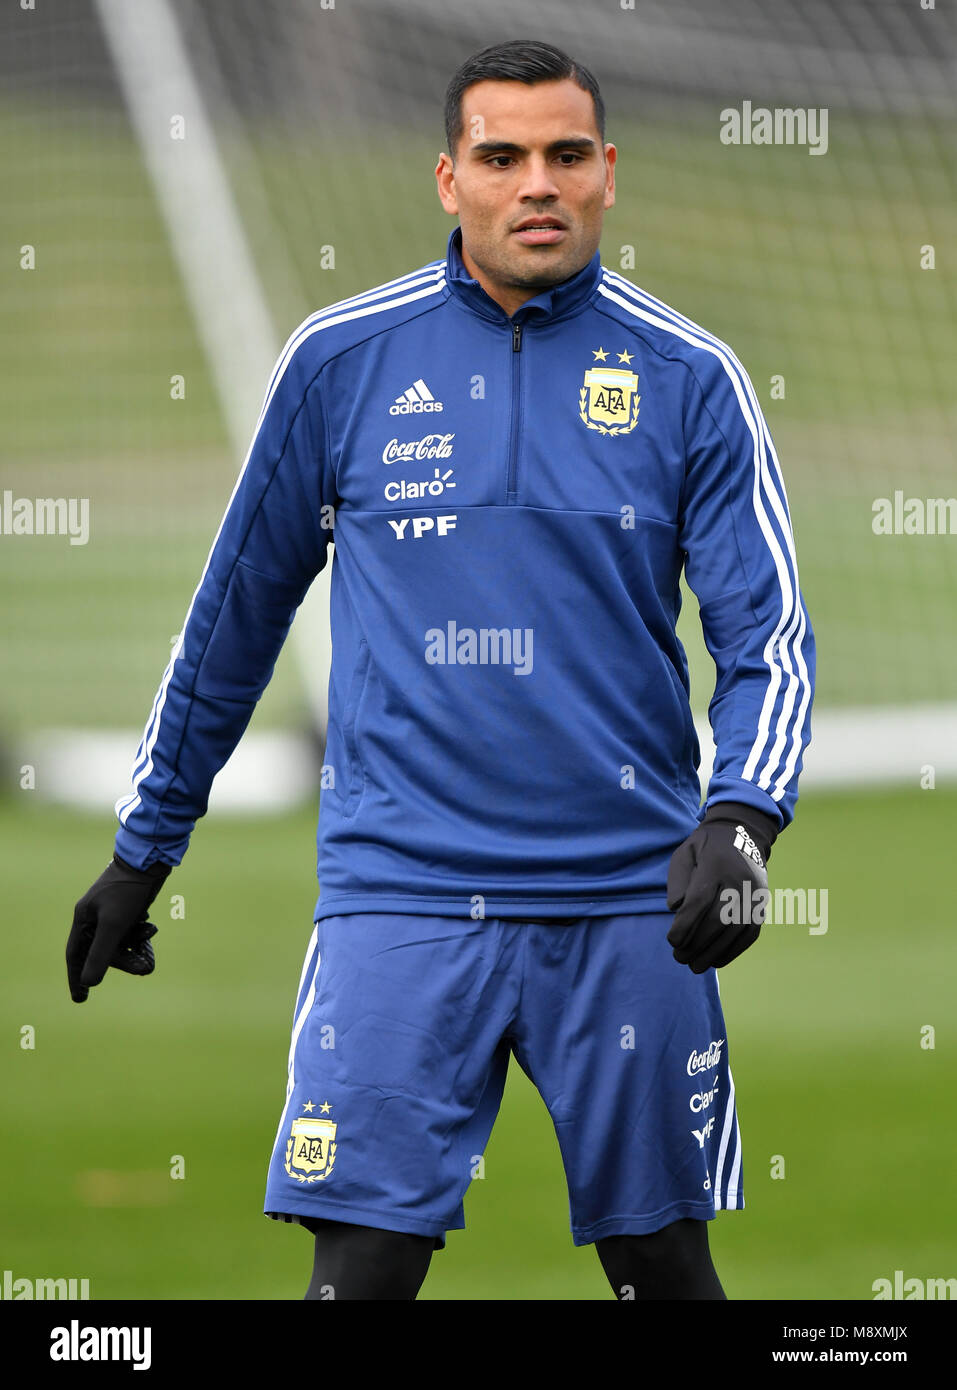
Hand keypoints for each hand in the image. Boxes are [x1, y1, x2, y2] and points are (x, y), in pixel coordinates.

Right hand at [67, 854, 171, 1002]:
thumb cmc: (128, 891)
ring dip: (135, 946)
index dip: (77, 977)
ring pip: (120, 942)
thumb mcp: (114, 925)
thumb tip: (89, 983)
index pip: (75, 955)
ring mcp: (110, 912)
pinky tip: (150, 928)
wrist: (148, 862)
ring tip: (150, 940)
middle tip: (144, 967)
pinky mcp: (126, 909)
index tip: (80, 999)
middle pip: (103, 950)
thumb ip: (101, 954)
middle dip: (123, 960)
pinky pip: (130, 932)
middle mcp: (93, 916)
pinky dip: (140, 935)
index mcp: (83, 919)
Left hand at [666, 802, 777, 972]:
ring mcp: (754, 895)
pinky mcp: (761, 906)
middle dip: (697, 944)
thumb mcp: (684, 853)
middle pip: (719, 919)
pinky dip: (733, 951)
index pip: (700, 900)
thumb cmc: (706, 847)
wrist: (743, 833)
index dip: (685, 925)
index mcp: (716, 865)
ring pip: (736, 931)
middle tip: (679, 957)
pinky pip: (750, 934)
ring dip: (713, 953)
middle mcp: (739, 881)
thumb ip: (677, 881)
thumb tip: (677, 910)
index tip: (672, 940)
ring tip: (694, 965)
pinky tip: (716, 961)